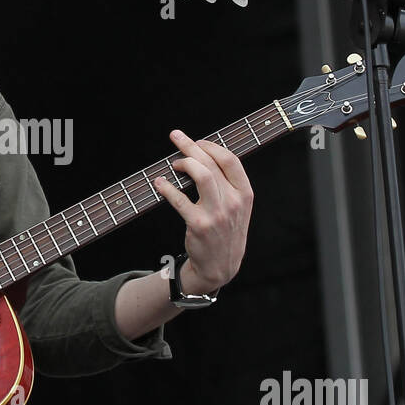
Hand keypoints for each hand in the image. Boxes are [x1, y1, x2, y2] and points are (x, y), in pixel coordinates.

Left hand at [153, 129, 252, 294]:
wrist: (220, 267)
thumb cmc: (225, 232)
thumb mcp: (237, 208)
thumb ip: (227, 184)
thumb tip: (203, 156)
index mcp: (245, 194)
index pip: (230, 160)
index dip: (211, 146)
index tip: (197, 141)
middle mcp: (233, 202)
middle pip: (212, 163)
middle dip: (191, 146)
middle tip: (176, 137)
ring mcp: (217, 213)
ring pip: (202, 175)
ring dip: (185, 163)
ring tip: (174, 164)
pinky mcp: (198, 225)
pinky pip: (180, 200)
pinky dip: (167, 188)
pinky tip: (159, 183)